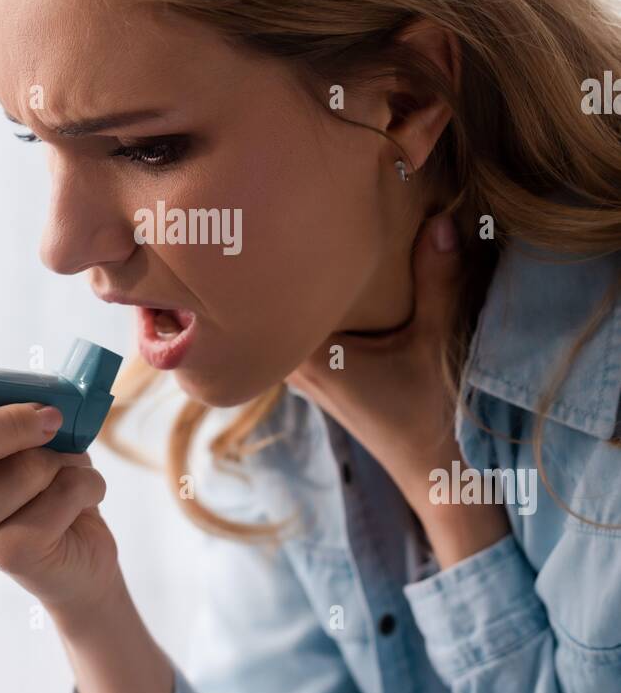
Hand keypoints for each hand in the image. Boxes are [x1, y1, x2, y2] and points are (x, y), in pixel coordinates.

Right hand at [0, 335, 119, 610]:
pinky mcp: (4, 556)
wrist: (82, 543)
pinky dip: (85, 484)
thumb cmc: (39, 465)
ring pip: (11, 476)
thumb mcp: (12, 407)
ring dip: (61, 458)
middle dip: (5, 425)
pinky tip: (84, 495)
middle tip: (50, 416)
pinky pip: (51, 501)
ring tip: (68, 466)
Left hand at [286, 216, 509, 566]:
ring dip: (282, 292)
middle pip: (262, 310)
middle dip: (263, 270)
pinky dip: (299, 310)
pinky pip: (294, 335)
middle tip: (262, 221)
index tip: (252, 225)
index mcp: (309, 357)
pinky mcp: (320, 377)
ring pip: (277, 324)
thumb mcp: (436, 344)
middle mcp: (295, 367)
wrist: (436, 471)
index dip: (252, 265)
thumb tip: (440, 221)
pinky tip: (310, 281)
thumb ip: (437, 281)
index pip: (261, 303)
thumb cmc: (431, 413)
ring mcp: (304, 375)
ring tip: (279, 242)